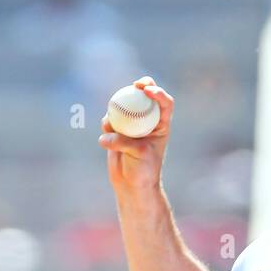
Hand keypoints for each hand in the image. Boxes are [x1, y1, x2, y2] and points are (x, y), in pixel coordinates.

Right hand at [99, 76, 173, 197]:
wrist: (132, 185)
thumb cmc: (143, 170)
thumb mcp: (138, 154)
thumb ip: (123, 141)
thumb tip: (105, 136)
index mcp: (161, 125)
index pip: (165, 103)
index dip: (159, 93)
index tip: (147, 91)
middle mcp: (148, 121)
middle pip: (145, 96)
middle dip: (142, 86)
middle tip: (135, 85)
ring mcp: (132, 124)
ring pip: (125, 106)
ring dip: (118, 108)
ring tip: (113, 125)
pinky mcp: (117, 130)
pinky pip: (110, 119)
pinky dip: (107, 124)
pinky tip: (107, 135)